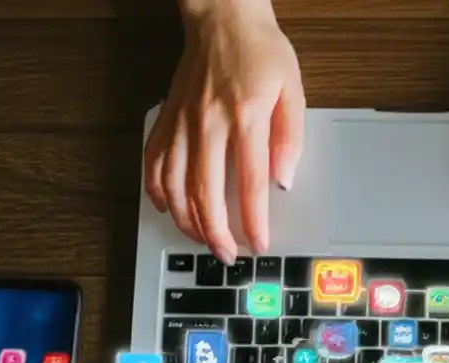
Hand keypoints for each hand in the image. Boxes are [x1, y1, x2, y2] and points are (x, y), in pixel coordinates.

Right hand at [144, 0, 304, 263]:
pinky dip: (157, 191)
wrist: (223, 18)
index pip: (250, 183)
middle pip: (206, 192)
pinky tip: (169, 208)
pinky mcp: (167, 119)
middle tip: (228, 254)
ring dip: (188, 220)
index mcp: (246, 117)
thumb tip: (284, 181)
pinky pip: (154, 162)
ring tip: (203, 239)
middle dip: (216, 232)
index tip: (258, 243)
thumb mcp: (293, 90)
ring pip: (175, 184)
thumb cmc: (261, 52)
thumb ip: (291, 139)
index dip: (253, 221)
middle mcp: (209, 123)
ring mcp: (183, 122)